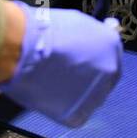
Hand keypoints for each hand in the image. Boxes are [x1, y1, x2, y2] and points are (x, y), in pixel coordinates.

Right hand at [0, 2, 122, 126]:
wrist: (24, 49)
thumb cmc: (44, 31)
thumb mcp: (76, 23)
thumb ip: (90, 37)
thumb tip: (89, 44)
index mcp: (112, 44)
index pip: (111, 58)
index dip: (96, 63)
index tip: (85, 66)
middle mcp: (110, 69)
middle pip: (105, 80)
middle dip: (89, 80)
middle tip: (69, 78)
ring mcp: (96, 92)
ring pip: (90, 98)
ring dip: (77, 94)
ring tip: (54, 85)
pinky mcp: (79, 112)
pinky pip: (75, 114)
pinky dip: (63, 109)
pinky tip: (51, 97)